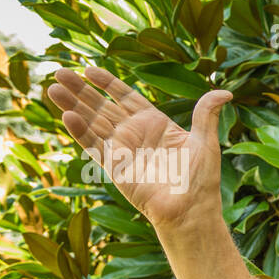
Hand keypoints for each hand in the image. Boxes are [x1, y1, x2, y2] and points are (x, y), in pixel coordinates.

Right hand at [48, 66, 230, 231]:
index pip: (125, 97)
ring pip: (92, 123)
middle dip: (81, 90)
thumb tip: (226, 92)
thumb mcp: (205, 141)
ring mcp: (123, 150)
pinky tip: (67, 114)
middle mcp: (135, 135)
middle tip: (59, 70)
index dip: (108, 83)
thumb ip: (206, 113)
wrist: (192, 210)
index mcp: (155, 124)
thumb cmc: (201, 180)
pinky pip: (94, 146)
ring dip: (72, 105)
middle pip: (102, 106)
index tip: (89, 68)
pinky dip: (80, 131)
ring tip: (52, 87)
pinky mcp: (114, 167)